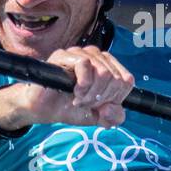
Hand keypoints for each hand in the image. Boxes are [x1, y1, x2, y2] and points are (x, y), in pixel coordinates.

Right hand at [0, 45, 134, 129]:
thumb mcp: (98, 117)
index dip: (116, 98)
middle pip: (116, 78)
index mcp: (107, 66)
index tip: (100, 105)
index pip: (127, 80)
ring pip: (103, 71)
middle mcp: (95, 56)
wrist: (43, 110)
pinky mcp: (64, 55)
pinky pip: (85, 65)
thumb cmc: (69, 108)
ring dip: (91, 94)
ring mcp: (80, 53)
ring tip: (79, 99)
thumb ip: (115, 117)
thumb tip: (113, 108)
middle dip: (102, 98)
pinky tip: (74, 91)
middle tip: (86, 103)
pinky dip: (82, 84)